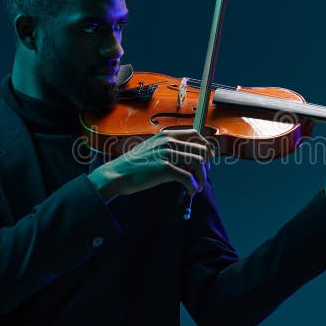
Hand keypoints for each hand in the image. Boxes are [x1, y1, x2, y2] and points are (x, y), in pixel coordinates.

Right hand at [88, 129, 212, 202]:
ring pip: (197, 164)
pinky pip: (188, 177)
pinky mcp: (164, 168)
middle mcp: (168, 141)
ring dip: (201, 178)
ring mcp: (166, 154)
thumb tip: (189, 159)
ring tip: (197, 187)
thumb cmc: (134, 165)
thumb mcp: (151, 148)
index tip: (208, 159)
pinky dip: (193, 186)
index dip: (205, 147)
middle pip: (200, 150)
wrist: (117, 174)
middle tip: (202, 176)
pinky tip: (191, 191)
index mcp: (166, 135)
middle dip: (205, 166)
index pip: (195, 134)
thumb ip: (169, 149)